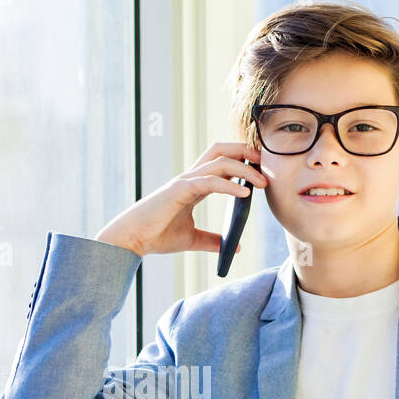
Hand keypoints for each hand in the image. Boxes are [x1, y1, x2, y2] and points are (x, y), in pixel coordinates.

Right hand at [93, 141, 268, 257]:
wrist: (133, 240)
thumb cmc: (157, 236)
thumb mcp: (191, 239)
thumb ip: (212, 240)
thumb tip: (234, 247)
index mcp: (194, 185)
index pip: (221, 162)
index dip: (242, 160)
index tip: (261, 170)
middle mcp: (190, 178)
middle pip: (221, 150)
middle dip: (245, 151)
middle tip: (265, 163)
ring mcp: (185, 181)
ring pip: (219, 162)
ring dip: (244, 169)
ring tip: (262, 182)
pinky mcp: (180, 190)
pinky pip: (210, 182)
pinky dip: (230, 185)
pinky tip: (245, 194)